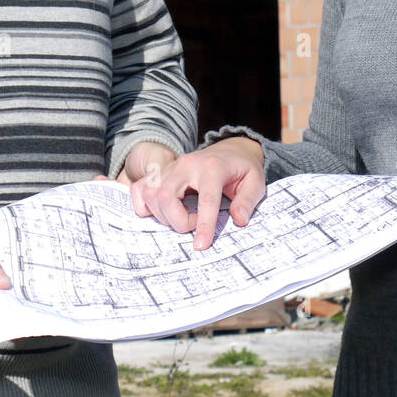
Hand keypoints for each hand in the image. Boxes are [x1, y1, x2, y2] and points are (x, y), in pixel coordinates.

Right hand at [129, 136, 265, 250]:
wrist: (230, 151)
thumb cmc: (243, 170)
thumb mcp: (256, 183)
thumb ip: (247, 201)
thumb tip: (238, 220)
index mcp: (213, 167)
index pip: (205, 200)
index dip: (203, 225)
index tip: (201, 246)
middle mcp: (187, 164)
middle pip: (166, 196)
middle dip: (177, 221)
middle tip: (194, 225)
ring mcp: (171, 167)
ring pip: (152, 195)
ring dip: (164, 216)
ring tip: (183, 217)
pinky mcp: (161, 172)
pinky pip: (140, 190)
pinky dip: (146, 206)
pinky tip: (164, 211)